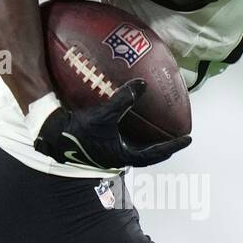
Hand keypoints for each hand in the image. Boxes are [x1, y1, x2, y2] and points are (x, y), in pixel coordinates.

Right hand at [34, 78, 191, 169]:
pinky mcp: (101, 148)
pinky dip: (133, 136)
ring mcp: (110, 155)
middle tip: (175, 136)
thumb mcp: (105, 115)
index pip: (156, 153)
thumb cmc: (80, 130)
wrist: (54, 136)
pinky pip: (124, 143)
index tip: (188, 140)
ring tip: (157, 131)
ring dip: (147, 142)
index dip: (174, 146)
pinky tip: (130, 125)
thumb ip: (124, 99)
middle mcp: (119, 158)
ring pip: (136, 150)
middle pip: (148, 155)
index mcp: (125, 156)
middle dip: (163, 146)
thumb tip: (143, 84)